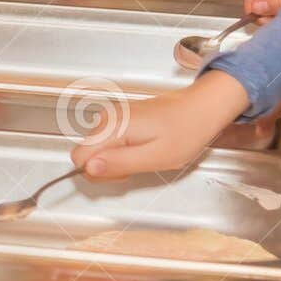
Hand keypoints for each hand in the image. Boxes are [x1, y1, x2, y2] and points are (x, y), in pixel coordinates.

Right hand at [68, 72, 250, 180]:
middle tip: (137, 164)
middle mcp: (106, 118)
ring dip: (115, 159)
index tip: (122, 171)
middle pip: (85, 154)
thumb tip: (89, 169)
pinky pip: (106, 142)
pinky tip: (142, 147)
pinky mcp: (118, 117)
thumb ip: (118, 163)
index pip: (79, 158)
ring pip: (95, 149)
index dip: (98, 172)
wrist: (201, 108)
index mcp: (112, 127)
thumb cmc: (185, 132)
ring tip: (143, 155)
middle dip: (107, 167)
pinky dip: (120, 150)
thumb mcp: (155, 157)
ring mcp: (111, 116)